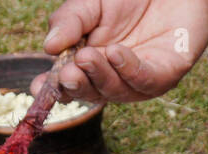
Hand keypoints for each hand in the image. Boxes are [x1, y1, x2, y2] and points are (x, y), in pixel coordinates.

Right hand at [31, 0, 207, 102]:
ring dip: (101, 75)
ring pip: (118, 90)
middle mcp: (116, 77)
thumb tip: (49, 46)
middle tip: (68, 73)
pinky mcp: (168, 74)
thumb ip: (70, 21)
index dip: (54, 90)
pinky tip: (116, 53)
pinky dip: (129, 69)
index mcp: (93, 63)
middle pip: (94, 92)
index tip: (39, 88)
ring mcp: (142, 79)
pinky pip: (147, 80)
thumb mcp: (90, 4)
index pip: (70, 84)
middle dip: (79, 85)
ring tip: (88, 55)